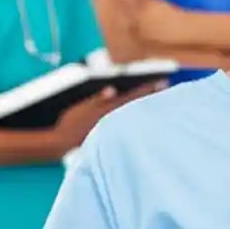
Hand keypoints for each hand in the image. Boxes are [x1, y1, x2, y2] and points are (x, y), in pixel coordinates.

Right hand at [49, 81, 165, 153]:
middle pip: (138, 107)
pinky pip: (129, 128)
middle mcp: (114, 122)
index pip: (133, 97)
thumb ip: (97, 99)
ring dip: (148, 108)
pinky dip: (138, 121)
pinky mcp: (111, 140)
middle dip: (152, 97)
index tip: (163, 81)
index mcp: (108, 112)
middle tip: (168, 88)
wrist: (60, 146)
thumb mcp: (81, 109)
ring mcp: (114, 132)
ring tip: (161, 101)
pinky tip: (145, 119)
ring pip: (135, 117)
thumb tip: (112, 89)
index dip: (148, 89)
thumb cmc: (69, 125)